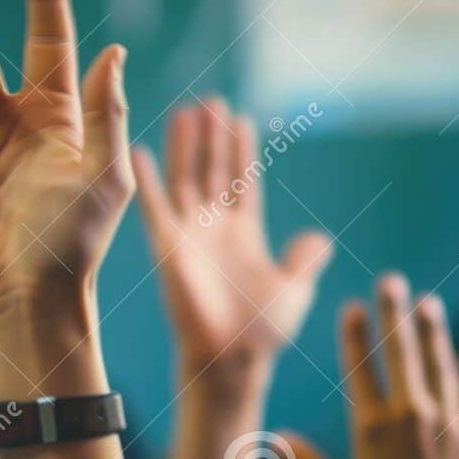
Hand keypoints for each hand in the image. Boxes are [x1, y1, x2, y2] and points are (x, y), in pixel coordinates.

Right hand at [134, 100, 331, 378]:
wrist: (232, 358)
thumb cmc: (263, 330)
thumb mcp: (294, 289)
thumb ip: (304, 260)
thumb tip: (320, 239)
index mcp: (246, 234)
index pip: (244, 182)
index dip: (242, 152)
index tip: (241, 120)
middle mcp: (216, 228)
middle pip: (214, 172)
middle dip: (213, 138)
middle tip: (212, 101)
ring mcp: (191, 235)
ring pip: (187, 179)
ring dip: (186, 146)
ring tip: (188, 111)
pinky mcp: (168, 246)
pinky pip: (155, 207)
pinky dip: (147, 181)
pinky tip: (139, 151)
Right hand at [283, 275, 458, 458]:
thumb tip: (272, 440)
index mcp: (374, 426)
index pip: (361, 368)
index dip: (355, 335)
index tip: (352, 307)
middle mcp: (412, 414)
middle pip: (402, 352)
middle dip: (394, 313)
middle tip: (391, 280)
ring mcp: (449, 421)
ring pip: (440, 364)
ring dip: (433, 332)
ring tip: (427, 304)